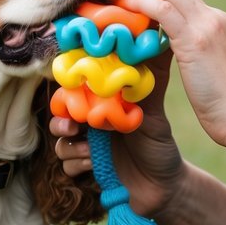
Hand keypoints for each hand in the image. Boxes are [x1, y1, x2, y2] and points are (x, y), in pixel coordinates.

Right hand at [50, 48, 185, 218]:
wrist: (165, 187)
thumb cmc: (159, 144)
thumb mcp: (154, 108)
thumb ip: (152, 75)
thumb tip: (159, 37)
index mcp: (102, 105)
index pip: (76, 90)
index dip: (70, 88)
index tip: (73, 87)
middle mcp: (89, 124)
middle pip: (60, 114)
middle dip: (61, 118)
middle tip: (72, 124)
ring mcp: (85, 147)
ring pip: (59, 141)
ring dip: (70, 145)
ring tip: (91, 149)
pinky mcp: (84, 170)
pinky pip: (66, 164)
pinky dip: (77, 163)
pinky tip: (94, 164)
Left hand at [120, 0, 225, 152]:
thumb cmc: (225, 104)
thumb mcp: (207, 67)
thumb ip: (191, 49)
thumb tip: (163, 45)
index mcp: (218, 22)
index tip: (129, 2)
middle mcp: (214, 16)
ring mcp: (207, 24)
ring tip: (113, 2)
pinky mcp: (195, 39)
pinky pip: (162, 10)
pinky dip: (139, 5)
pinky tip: (123, 13)